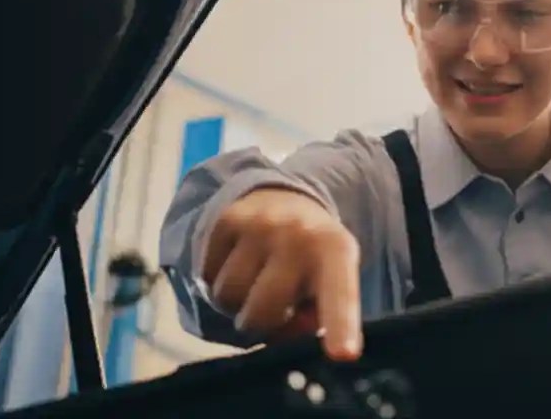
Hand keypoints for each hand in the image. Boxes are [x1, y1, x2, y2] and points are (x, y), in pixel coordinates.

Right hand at [199, 187, 362, 360]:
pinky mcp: (226, 219)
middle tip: (276, 305)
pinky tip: (238, 263)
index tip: (344, 354)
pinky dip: (216, 279)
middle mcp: (299, 233)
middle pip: (261, 312)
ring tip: (256, 281)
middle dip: (263, 322)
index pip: (339, 294)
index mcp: (337, 251)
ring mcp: (260, 223)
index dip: (341, 325)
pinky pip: (205, 275)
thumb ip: (312, 318)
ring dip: (236, 301)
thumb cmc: (310, 258)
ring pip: (226, 296)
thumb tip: (284, 332)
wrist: (283, 197)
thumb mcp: (328, 282)